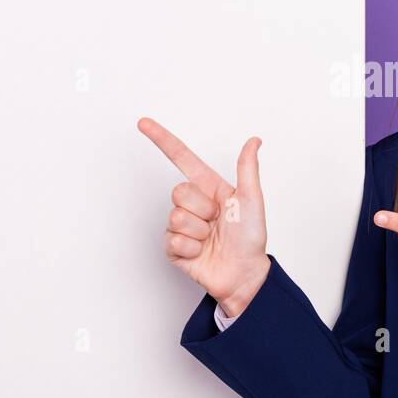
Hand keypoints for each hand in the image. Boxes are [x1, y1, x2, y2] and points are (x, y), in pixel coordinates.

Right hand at [137, 117, 270, 316]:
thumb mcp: (252, 200)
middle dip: (202, 208)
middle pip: (178, 191)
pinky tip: (201, 252)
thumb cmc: (250, 238)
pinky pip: (173, 240)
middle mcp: (192, 203)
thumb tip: (254, 141)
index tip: (143, 123)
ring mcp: (180, 225)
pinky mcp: (173, 247)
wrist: (244, 273)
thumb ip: (248, 169)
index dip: (162, 140)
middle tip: (216, 221)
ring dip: (198, 231)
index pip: (181, 158)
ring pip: (176, 217)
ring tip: (211, 238)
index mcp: (208, 187)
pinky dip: (191, 248)